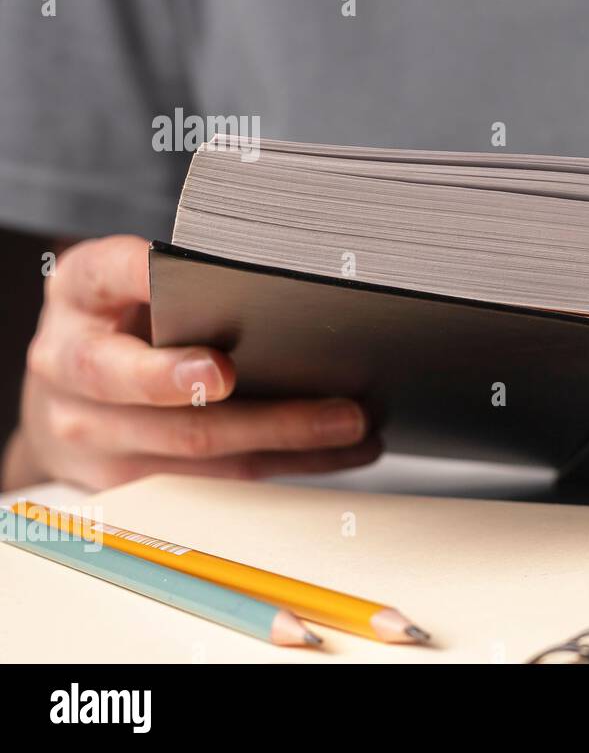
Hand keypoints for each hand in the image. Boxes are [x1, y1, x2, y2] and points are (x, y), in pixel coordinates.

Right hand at [2, 235, 379, 489]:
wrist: (65, 390)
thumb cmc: (120, 317)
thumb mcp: (134, 277)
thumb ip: (185, 277)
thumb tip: (285, 287)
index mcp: (79, 291)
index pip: (111, 278)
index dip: (155, 291)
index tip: (218, 346)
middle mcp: (66, 363)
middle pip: (162, 390)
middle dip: (250, 404)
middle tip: (331, 404)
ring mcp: (89, 430)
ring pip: (198, 445)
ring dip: (287, 437)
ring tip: (354, 423)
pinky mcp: (121, 478)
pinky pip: (213, 477)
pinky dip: (284, 463)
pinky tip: (338, 450)